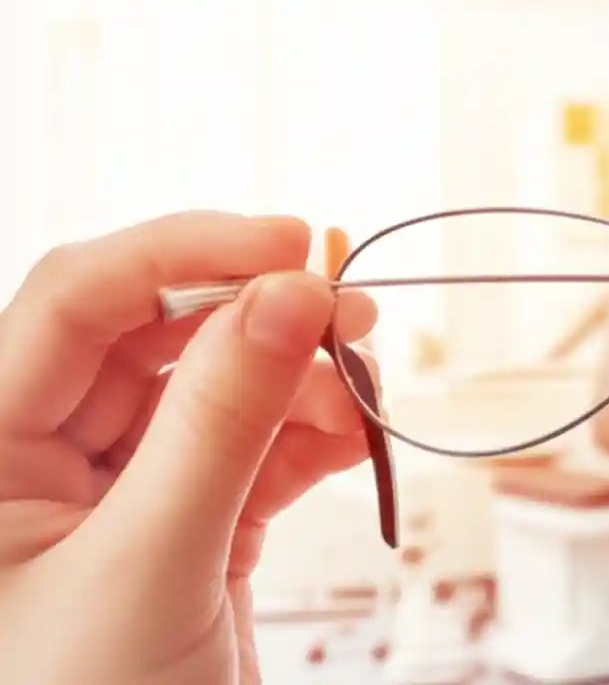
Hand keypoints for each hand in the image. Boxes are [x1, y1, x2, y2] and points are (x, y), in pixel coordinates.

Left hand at [0, 212, 377, 684]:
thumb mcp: (152, 566)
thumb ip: (218, 424)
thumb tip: (289, 293)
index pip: (78, 300)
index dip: (184, 252)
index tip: (290, 243)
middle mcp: (42, 459)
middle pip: (158, 335)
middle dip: (260, 320)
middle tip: (353, 317)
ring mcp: (123, 495)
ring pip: (218, 391)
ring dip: (299, 383)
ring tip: (365, 397)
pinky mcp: (190, 530)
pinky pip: (254, 453)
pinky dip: (312, 439)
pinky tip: (355, 439)